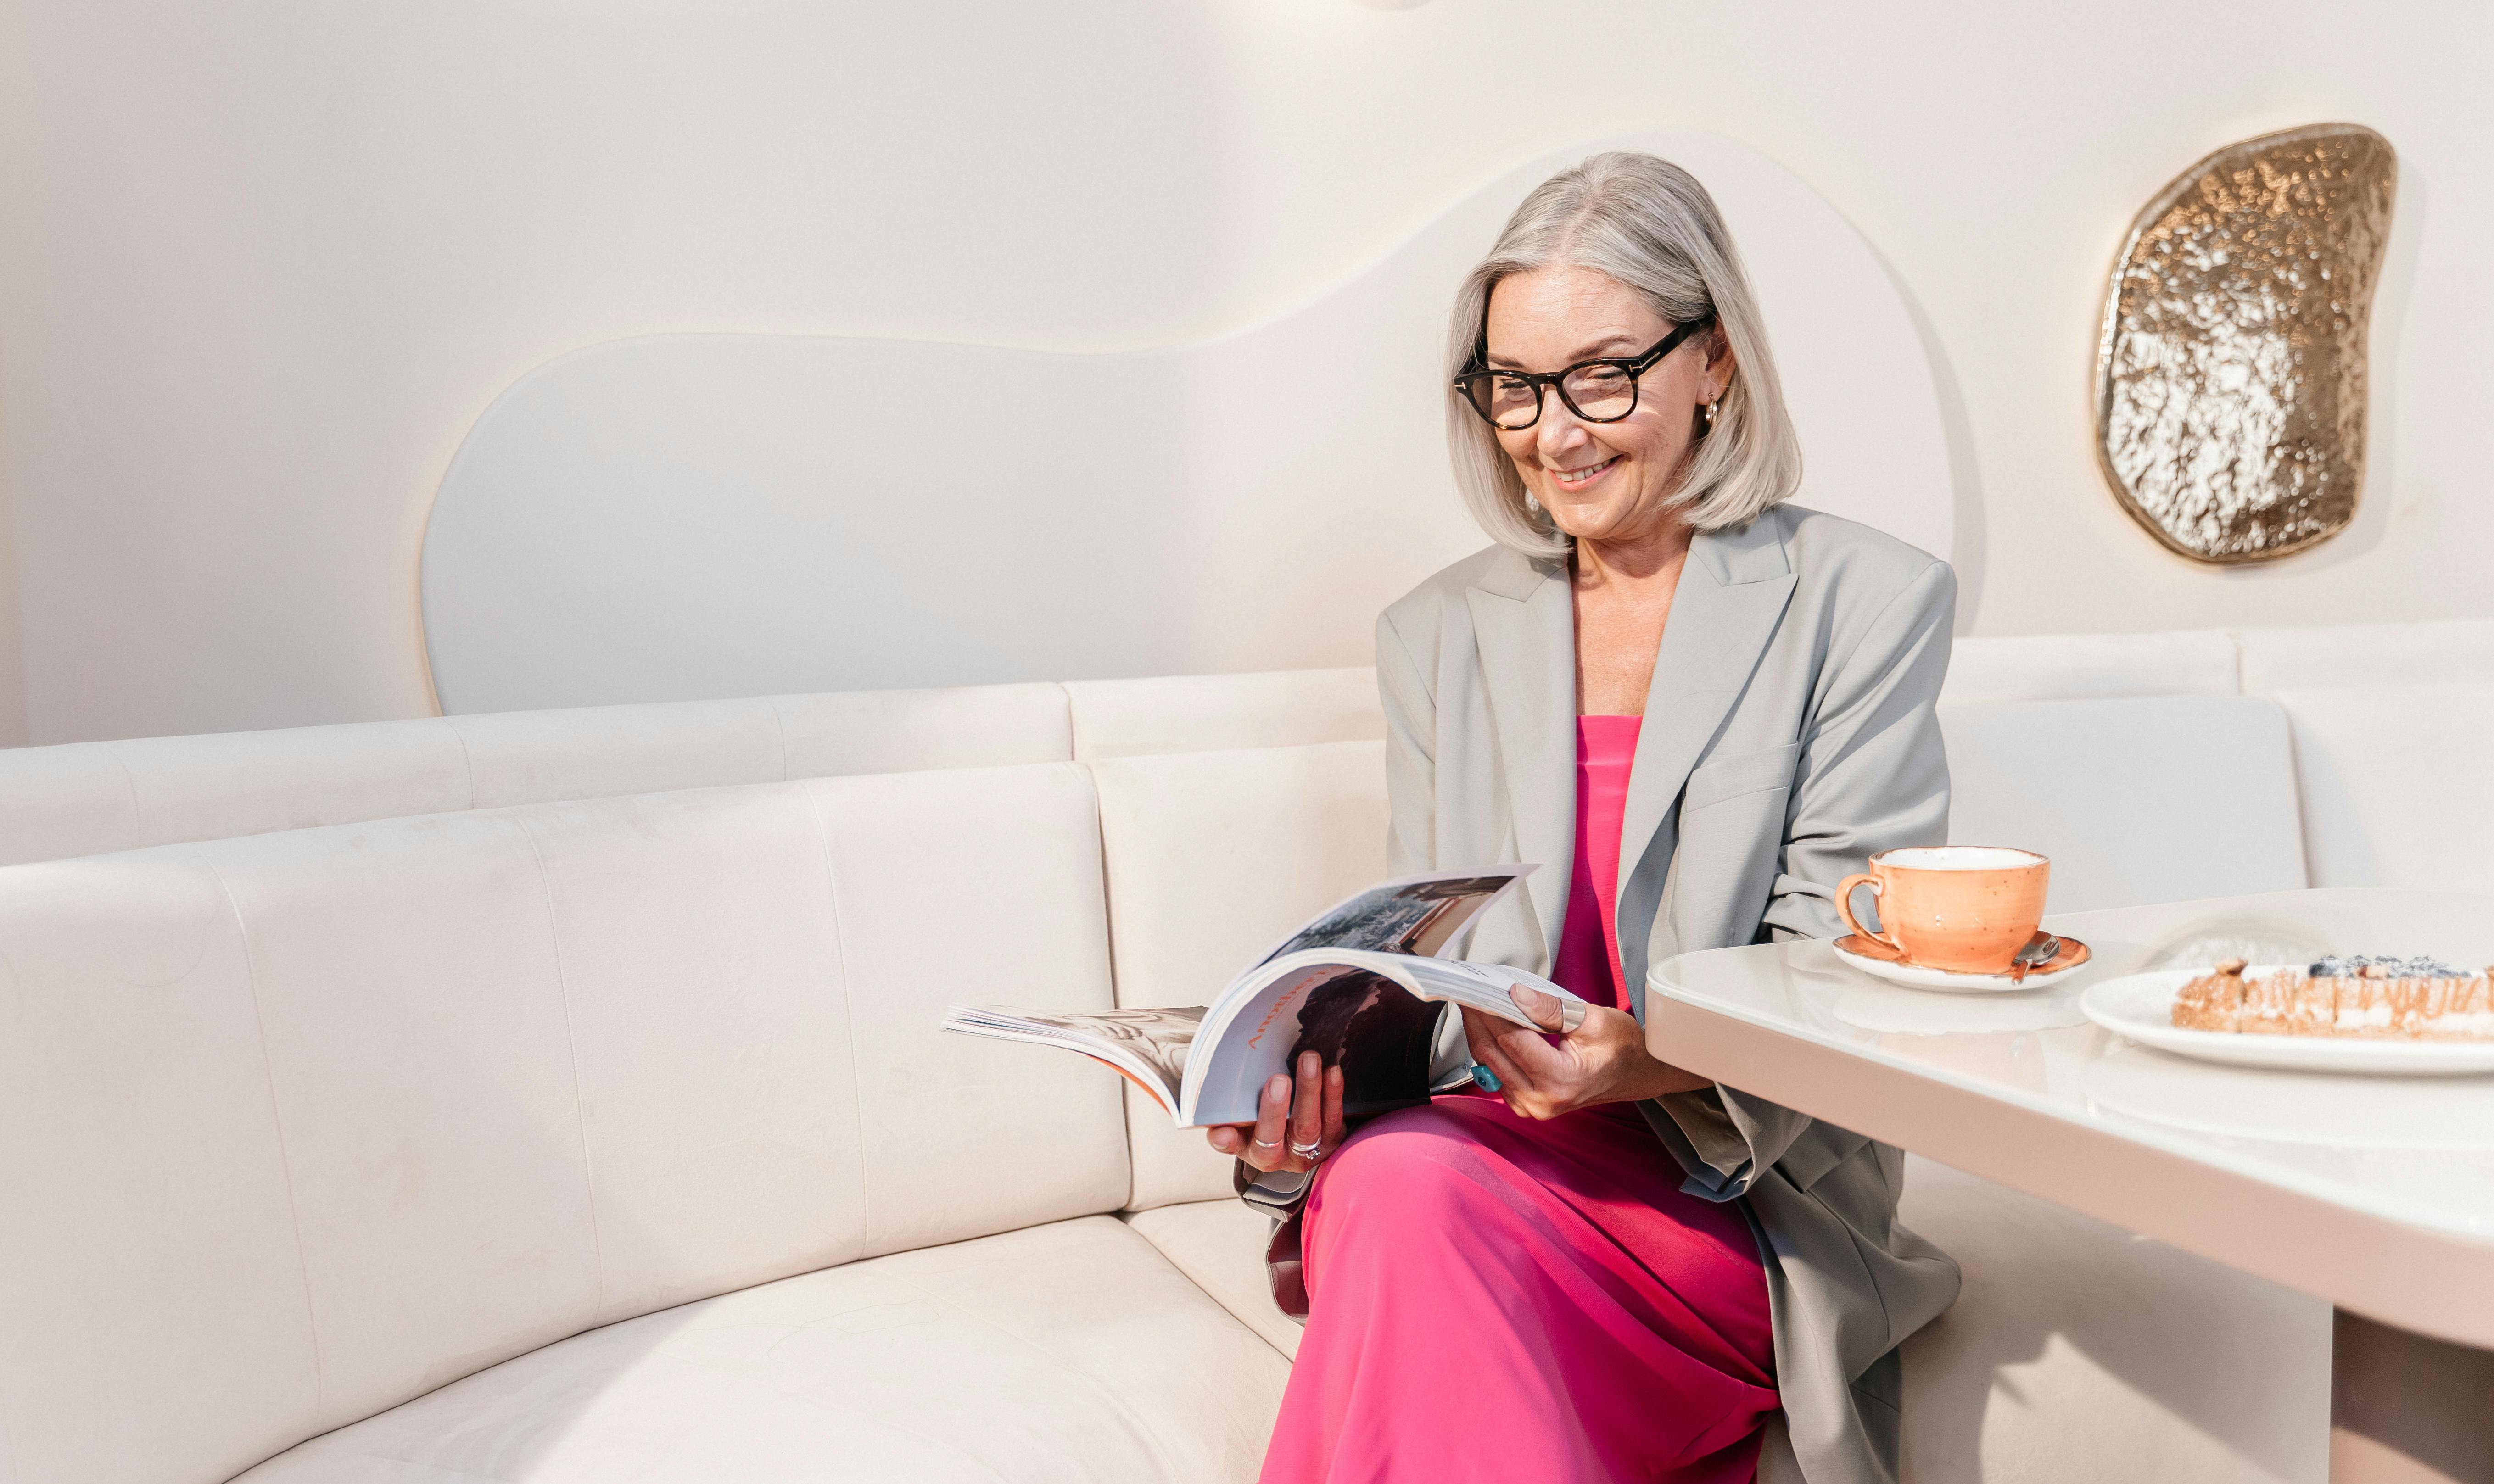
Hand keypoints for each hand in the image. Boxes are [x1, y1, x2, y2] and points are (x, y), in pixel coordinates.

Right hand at [1205, 1050, 1345, 1172]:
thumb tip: (1210, 1127)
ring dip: (1311, 1091)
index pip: (1245, 1146)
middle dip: (1279, 1108)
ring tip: (1308, 1061)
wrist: (1291, 1129)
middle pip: (1281, 1135)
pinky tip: (1331, 1071)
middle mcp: (1286, 1157)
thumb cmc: (1259, 1122)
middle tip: (1278, 1080)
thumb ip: (1223, 1125)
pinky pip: (1335, 1118)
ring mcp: (1312, 1148)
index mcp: (1257, 1153)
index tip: (1224, 1130)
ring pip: (1311, 1124)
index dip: (1232, 1141)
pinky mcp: (1333, 1137)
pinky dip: (1334, 1093)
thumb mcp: (1239, 1126)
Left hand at [1462, 987, 1709, 1118]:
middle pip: (1491, 1053)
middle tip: (1469, 988)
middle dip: (1477, 1017)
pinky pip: (1495, 1072)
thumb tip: (1515, 994)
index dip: (1491, 1010)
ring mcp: (1531, 1107)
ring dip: (1480, 1031)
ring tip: (1478, 1001)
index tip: (1479, 985)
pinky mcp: (1526, 1104)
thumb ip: (1552, 1009)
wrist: (1638, 1073)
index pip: (1511, 1040)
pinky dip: (1490, 1046)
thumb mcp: (1594, 1019)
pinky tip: (1491, 1023)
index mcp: (1559, 1081)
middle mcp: (1540, 1100)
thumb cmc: (1623, 1046)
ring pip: (1487, 1063)